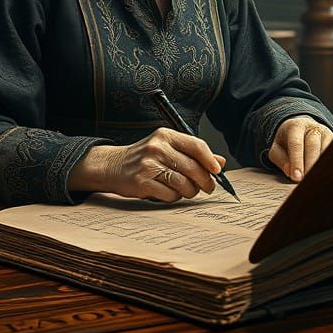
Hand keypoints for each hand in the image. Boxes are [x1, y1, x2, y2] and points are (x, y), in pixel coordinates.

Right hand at [68, 128, 226, 201]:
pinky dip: (174, 197)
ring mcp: (148, 165)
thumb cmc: (145, 158)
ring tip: (186, 191)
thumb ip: (193, 154)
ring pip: (184, 184)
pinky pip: (170, 195)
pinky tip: (168, 192)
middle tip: (208, 187)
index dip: (210, 160)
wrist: (113, 166)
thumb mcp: (167, 148)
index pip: (196, 145)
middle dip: (205, 181)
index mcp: (165, 135)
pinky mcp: (142, 182)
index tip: (217, 171)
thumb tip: (219, 162)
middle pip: (193, 167)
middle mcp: (157, 147)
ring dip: (190, 191)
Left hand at [269, 117, 332, 181]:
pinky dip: (331, 165)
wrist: (301, 128)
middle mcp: (313, 128)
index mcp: (296, 127)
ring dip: (321, 167)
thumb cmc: (287, 141)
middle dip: (309, 165)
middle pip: (312, 146)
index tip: (297, 177)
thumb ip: (280, 158)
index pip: (296, 144)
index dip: (296, 161)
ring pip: (326, 150)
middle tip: (306, 182)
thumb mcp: (277, 147)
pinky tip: (326, 176)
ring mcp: (326, 133)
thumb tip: (289, 171)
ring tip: (316, 181)